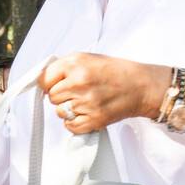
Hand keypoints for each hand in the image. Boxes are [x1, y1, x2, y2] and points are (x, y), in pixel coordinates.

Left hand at [39, 53, 169, 134]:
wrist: (141, 86)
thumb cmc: (115, 71)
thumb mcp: (87, 58)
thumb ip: (64, 67)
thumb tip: (43, 79)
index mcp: (75, 64)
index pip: (44, 79)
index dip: (49, 83)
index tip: (56, 84)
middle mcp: (79, 82)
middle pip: (51, 97)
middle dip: (61, 95)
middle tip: (76, 92)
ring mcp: (86, 102)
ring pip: (60, 112)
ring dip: (68, 109)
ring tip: (84, 102)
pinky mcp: (94, 119)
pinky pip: (70, 126)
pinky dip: (75, 122)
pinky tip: (86, 113)